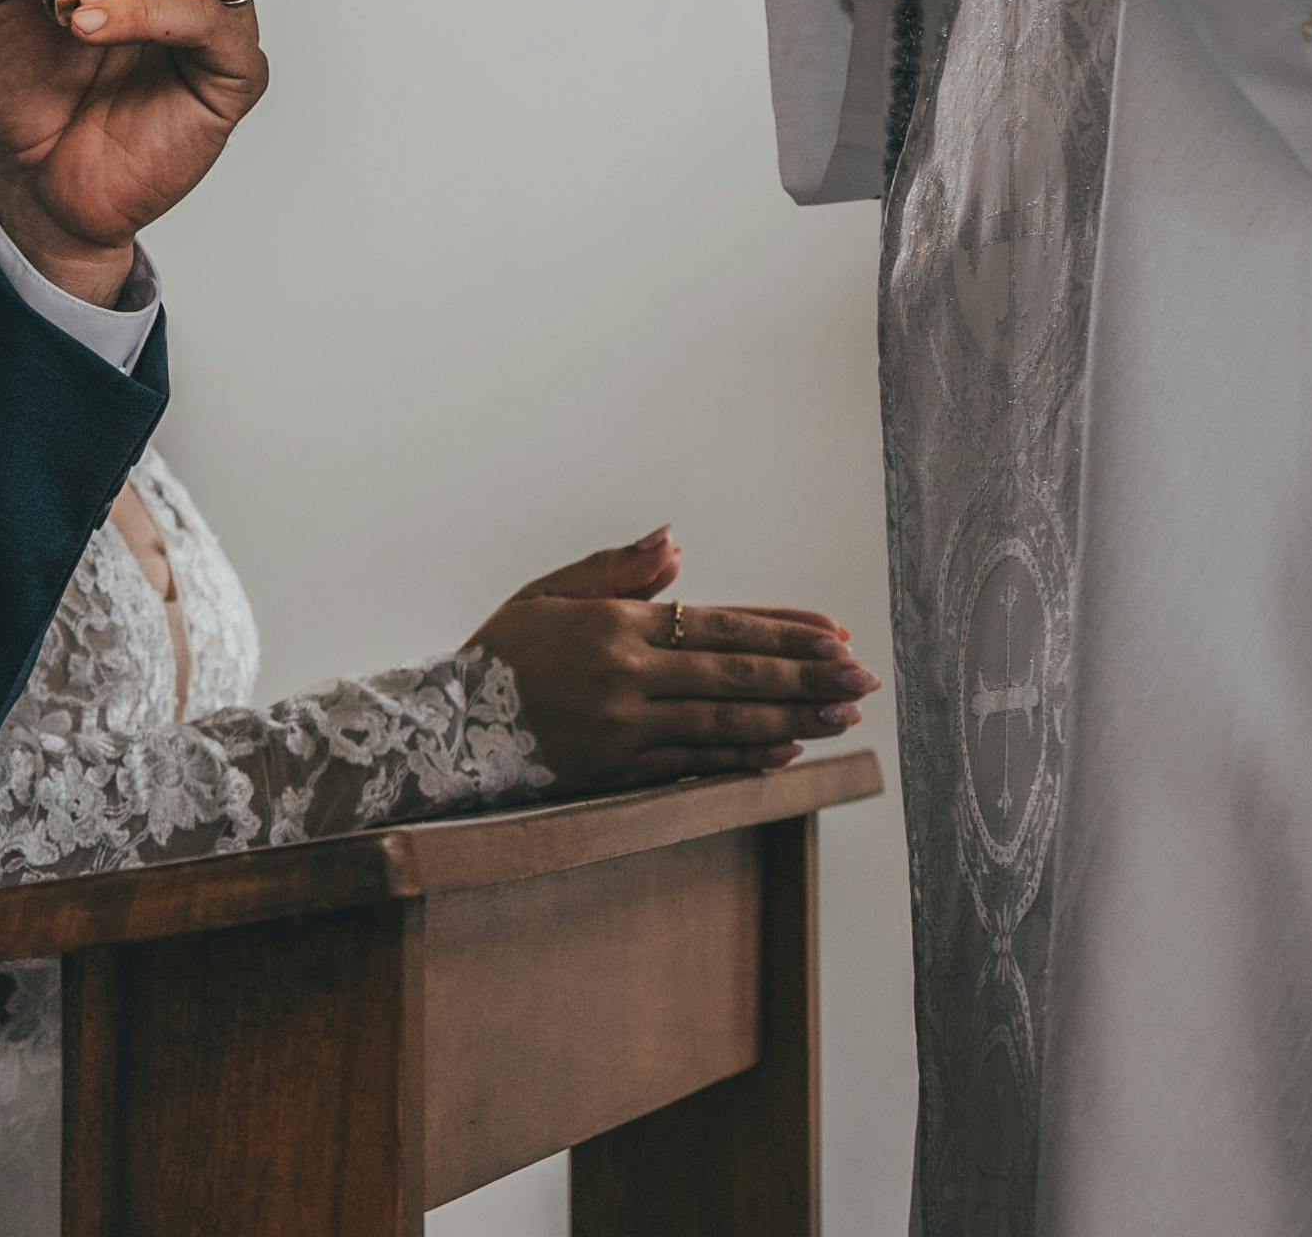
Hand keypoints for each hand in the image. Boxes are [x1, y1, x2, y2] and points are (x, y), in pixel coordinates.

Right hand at [465, 530, 876, 792]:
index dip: (783, 632)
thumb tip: (676, 540)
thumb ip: (617, 568)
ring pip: (725, 724)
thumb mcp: (552, 591)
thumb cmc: (507, 651)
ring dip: (793, 719)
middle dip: (807, 676)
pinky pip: (694, 764)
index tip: (836, 633)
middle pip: (735, 676)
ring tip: (844, 715)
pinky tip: (785, 749)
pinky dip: (743, 757)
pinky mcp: (617, 770)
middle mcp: (625, 675)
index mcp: (615, 623)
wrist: (449, 722)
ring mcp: (624, 728)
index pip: (719, 625)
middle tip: (862, 677)